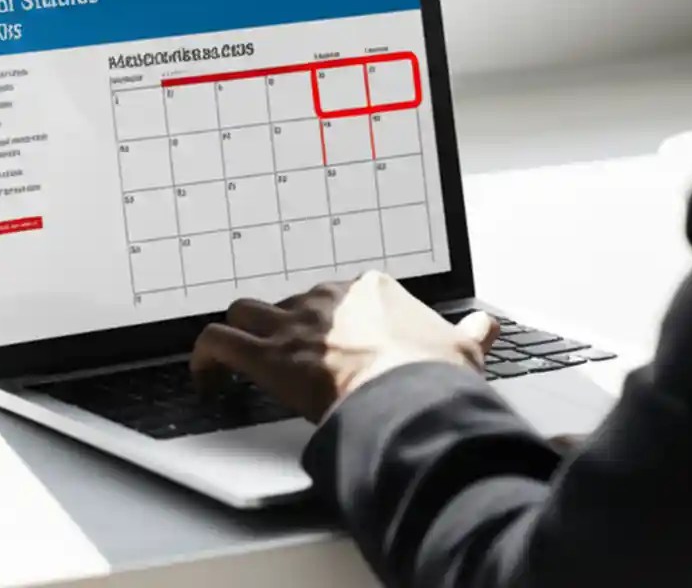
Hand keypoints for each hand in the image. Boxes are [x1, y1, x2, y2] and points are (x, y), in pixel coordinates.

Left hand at [190, 271, 499, 422]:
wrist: (412, 399)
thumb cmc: (436, 377)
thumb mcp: (465, 349)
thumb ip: (473, 332)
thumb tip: (487, 324)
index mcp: (371, 291)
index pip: (339, 295)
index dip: (332, 322)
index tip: (332, 344)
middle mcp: (328, 300)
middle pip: (290, 303)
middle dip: (284, 328)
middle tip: (286, 358)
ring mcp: (295, 326)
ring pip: (245, 312)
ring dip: (239, 334)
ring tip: (235, 361)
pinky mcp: (267, 356)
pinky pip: (217, 343)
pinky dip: (204, 359)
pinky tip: (205, 380)